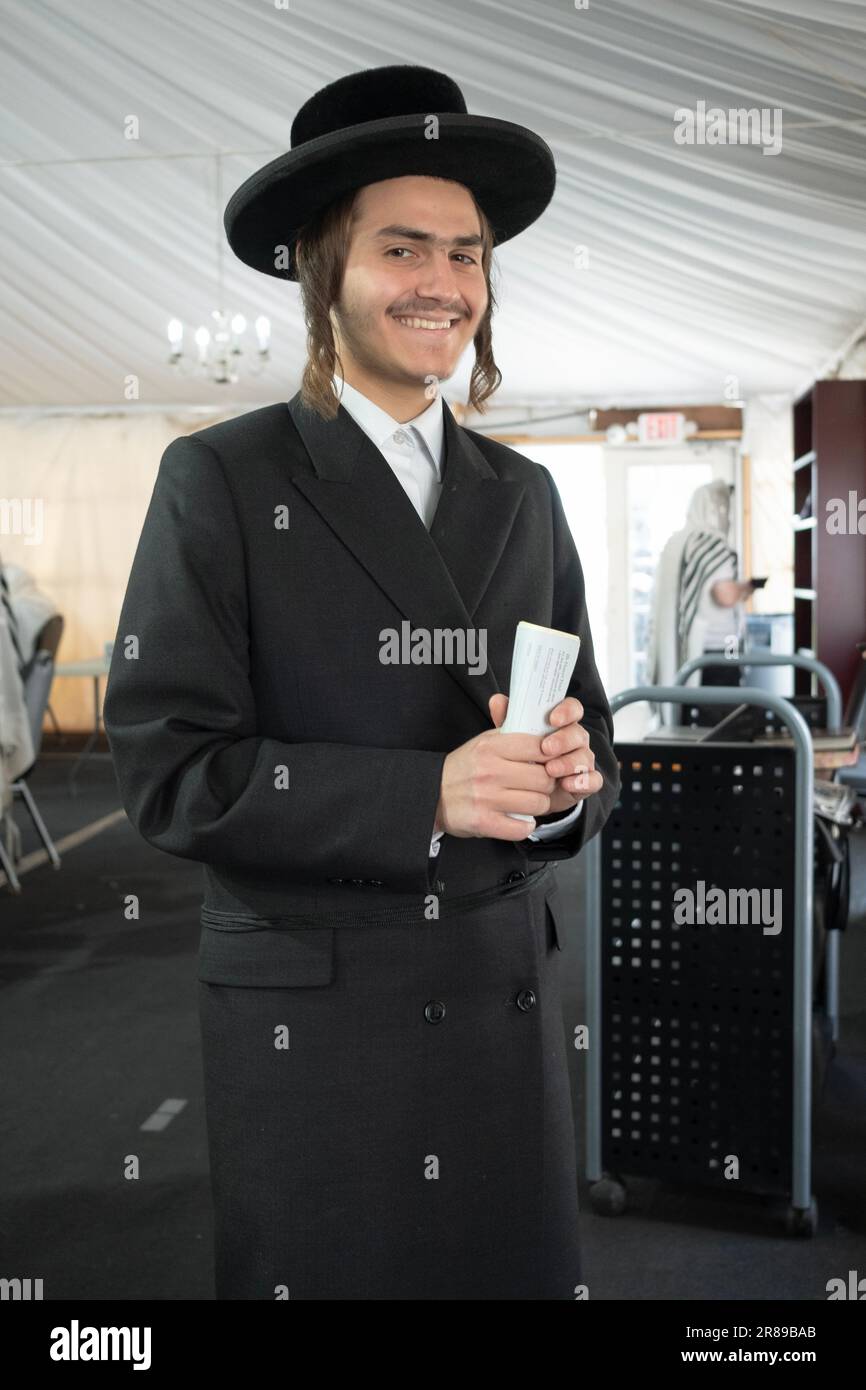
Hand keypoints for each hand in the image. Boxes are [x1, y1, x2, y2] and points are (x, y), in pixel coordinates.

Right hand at [433, 725, 556, 840]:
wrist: (432, 793)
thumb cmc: (463, 768)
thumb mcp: (483, 742)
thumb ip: (512, 735)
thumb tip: (545, 732)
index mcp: (490, 746)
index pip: (539, 746)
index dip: (550, 756)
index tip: (548, 762)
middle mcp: (489, 770)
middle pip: (544, 778)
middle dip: (546, 784)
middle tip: (537, 786)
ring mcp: (486, 797)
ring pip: (538, 803)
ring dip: (538, 806)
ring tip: (528, 802)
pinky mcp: (483, 822)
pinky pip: (522, 828)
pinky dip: (524, 826)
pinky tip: (518, 819)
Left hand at [489, 693, 602, 814]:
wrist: (528, 790)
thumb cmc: (524, 757)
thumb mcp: (513, 738)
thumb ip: (508, 719)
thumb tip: (496, 700)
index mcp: (562, 724)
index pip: (572, 709)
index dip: (566, 711)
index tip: (553, 718)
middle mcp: (576, 740)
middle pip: (579, 733)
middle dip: (564, 740)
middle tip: (546, 748)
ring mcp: (583, 761)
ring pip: (586, 757)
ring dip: (569, 763)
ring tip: (550, 769)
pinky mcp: (586, 782)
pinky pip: (593, 780)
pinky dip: (583, 782)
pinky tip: (567, 784)